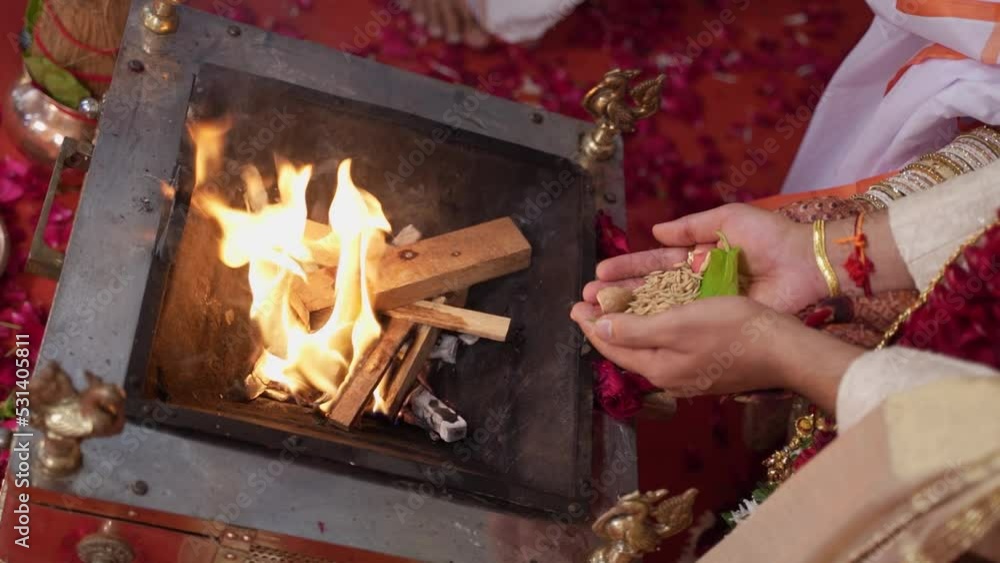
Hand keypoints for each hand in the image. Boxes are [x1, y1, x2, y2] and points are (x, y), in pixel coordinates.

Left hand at [571, 297, 863, 409]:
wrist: (784, 350)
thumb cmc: (732, 330)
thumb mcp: (678, 324)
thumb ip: (636, 330)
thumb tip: (599, 330)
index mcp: (657, 366)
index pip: (612, 346)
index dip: (591, 325)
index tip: (573, 307)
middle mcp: (668, 376)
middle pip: (626, 349)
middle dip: (604, 326)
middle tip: (587, 304)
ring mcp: (688, 375)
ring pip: (646, 349)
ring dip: (627, 327)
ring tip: (615, 308)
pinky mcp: (706, 368)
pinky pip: (667, 348)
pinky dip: (652, 331)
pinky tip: (654, 319)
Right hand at [584, 204, 826, 313]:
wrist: (805, 265)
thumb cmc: (771, 238)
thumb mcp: (728, 219)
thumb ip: (691, 226)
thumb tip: (655, 231)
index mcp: (698, 258)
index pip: (654, 265)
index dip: (627, 269)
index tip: (600, 272)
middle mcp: (697, 284)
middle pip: (649, 291)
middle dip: (618, 295)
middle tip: (587, 299)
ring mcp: (705, 307)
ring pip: (659, 312)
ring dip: (628, 314)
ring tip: (598, 315)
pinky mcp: (717, 325)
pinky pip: (682, 328)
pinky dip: (656, 330)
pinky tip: (631, 332)